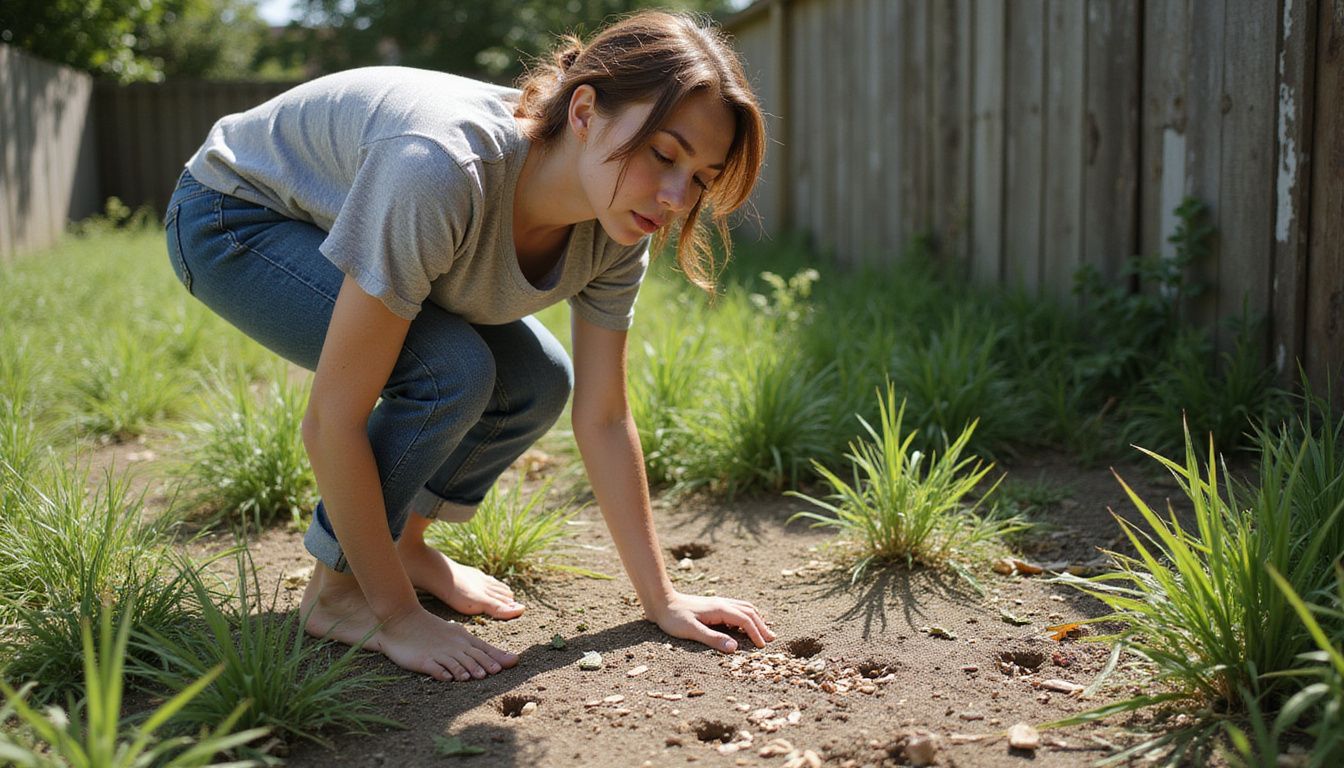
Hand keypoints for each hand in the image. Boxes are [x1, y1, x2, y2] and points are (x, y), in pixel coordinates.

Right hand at [375, 606, 517, 681]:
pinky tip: (447, 678)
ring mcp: (438, 652)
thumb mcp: (454, 633)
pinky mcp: (423, 660)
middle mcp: (453, 646)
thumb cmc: (431, 628)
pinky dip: (441, 672)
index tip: (512, 663)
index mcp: (462, 638)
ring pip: (454, 662)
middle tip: (496, 672)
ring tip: (474, 677)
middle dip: (484, 664)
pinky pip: (433, 667)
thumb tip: (491, 658)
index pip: (483, 648)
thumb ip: (472, 645)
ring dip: (464, 669)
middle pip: (472, 656)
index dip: (497, 656)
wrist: (403, 619)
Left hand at [646, 591, 775, 652]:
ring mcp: (718, 602)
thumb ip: (713, 638)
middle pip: (749, 612)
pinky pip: (737, 608)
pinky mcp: (713, 605)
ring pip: (744, 607)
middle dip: (761, 626)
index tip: (763, 647)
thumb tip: (735, 647)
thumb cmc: (673, 618)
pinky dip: (747, 615)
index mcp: (720, 609)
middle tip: (771, 639)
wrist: (661, 601)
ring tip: (763, 630)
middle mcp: (722, 603)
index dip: (756, 633)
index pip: (746, 620)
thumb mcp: (691, 631)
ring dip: (756, 619)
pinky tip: (743, 624)